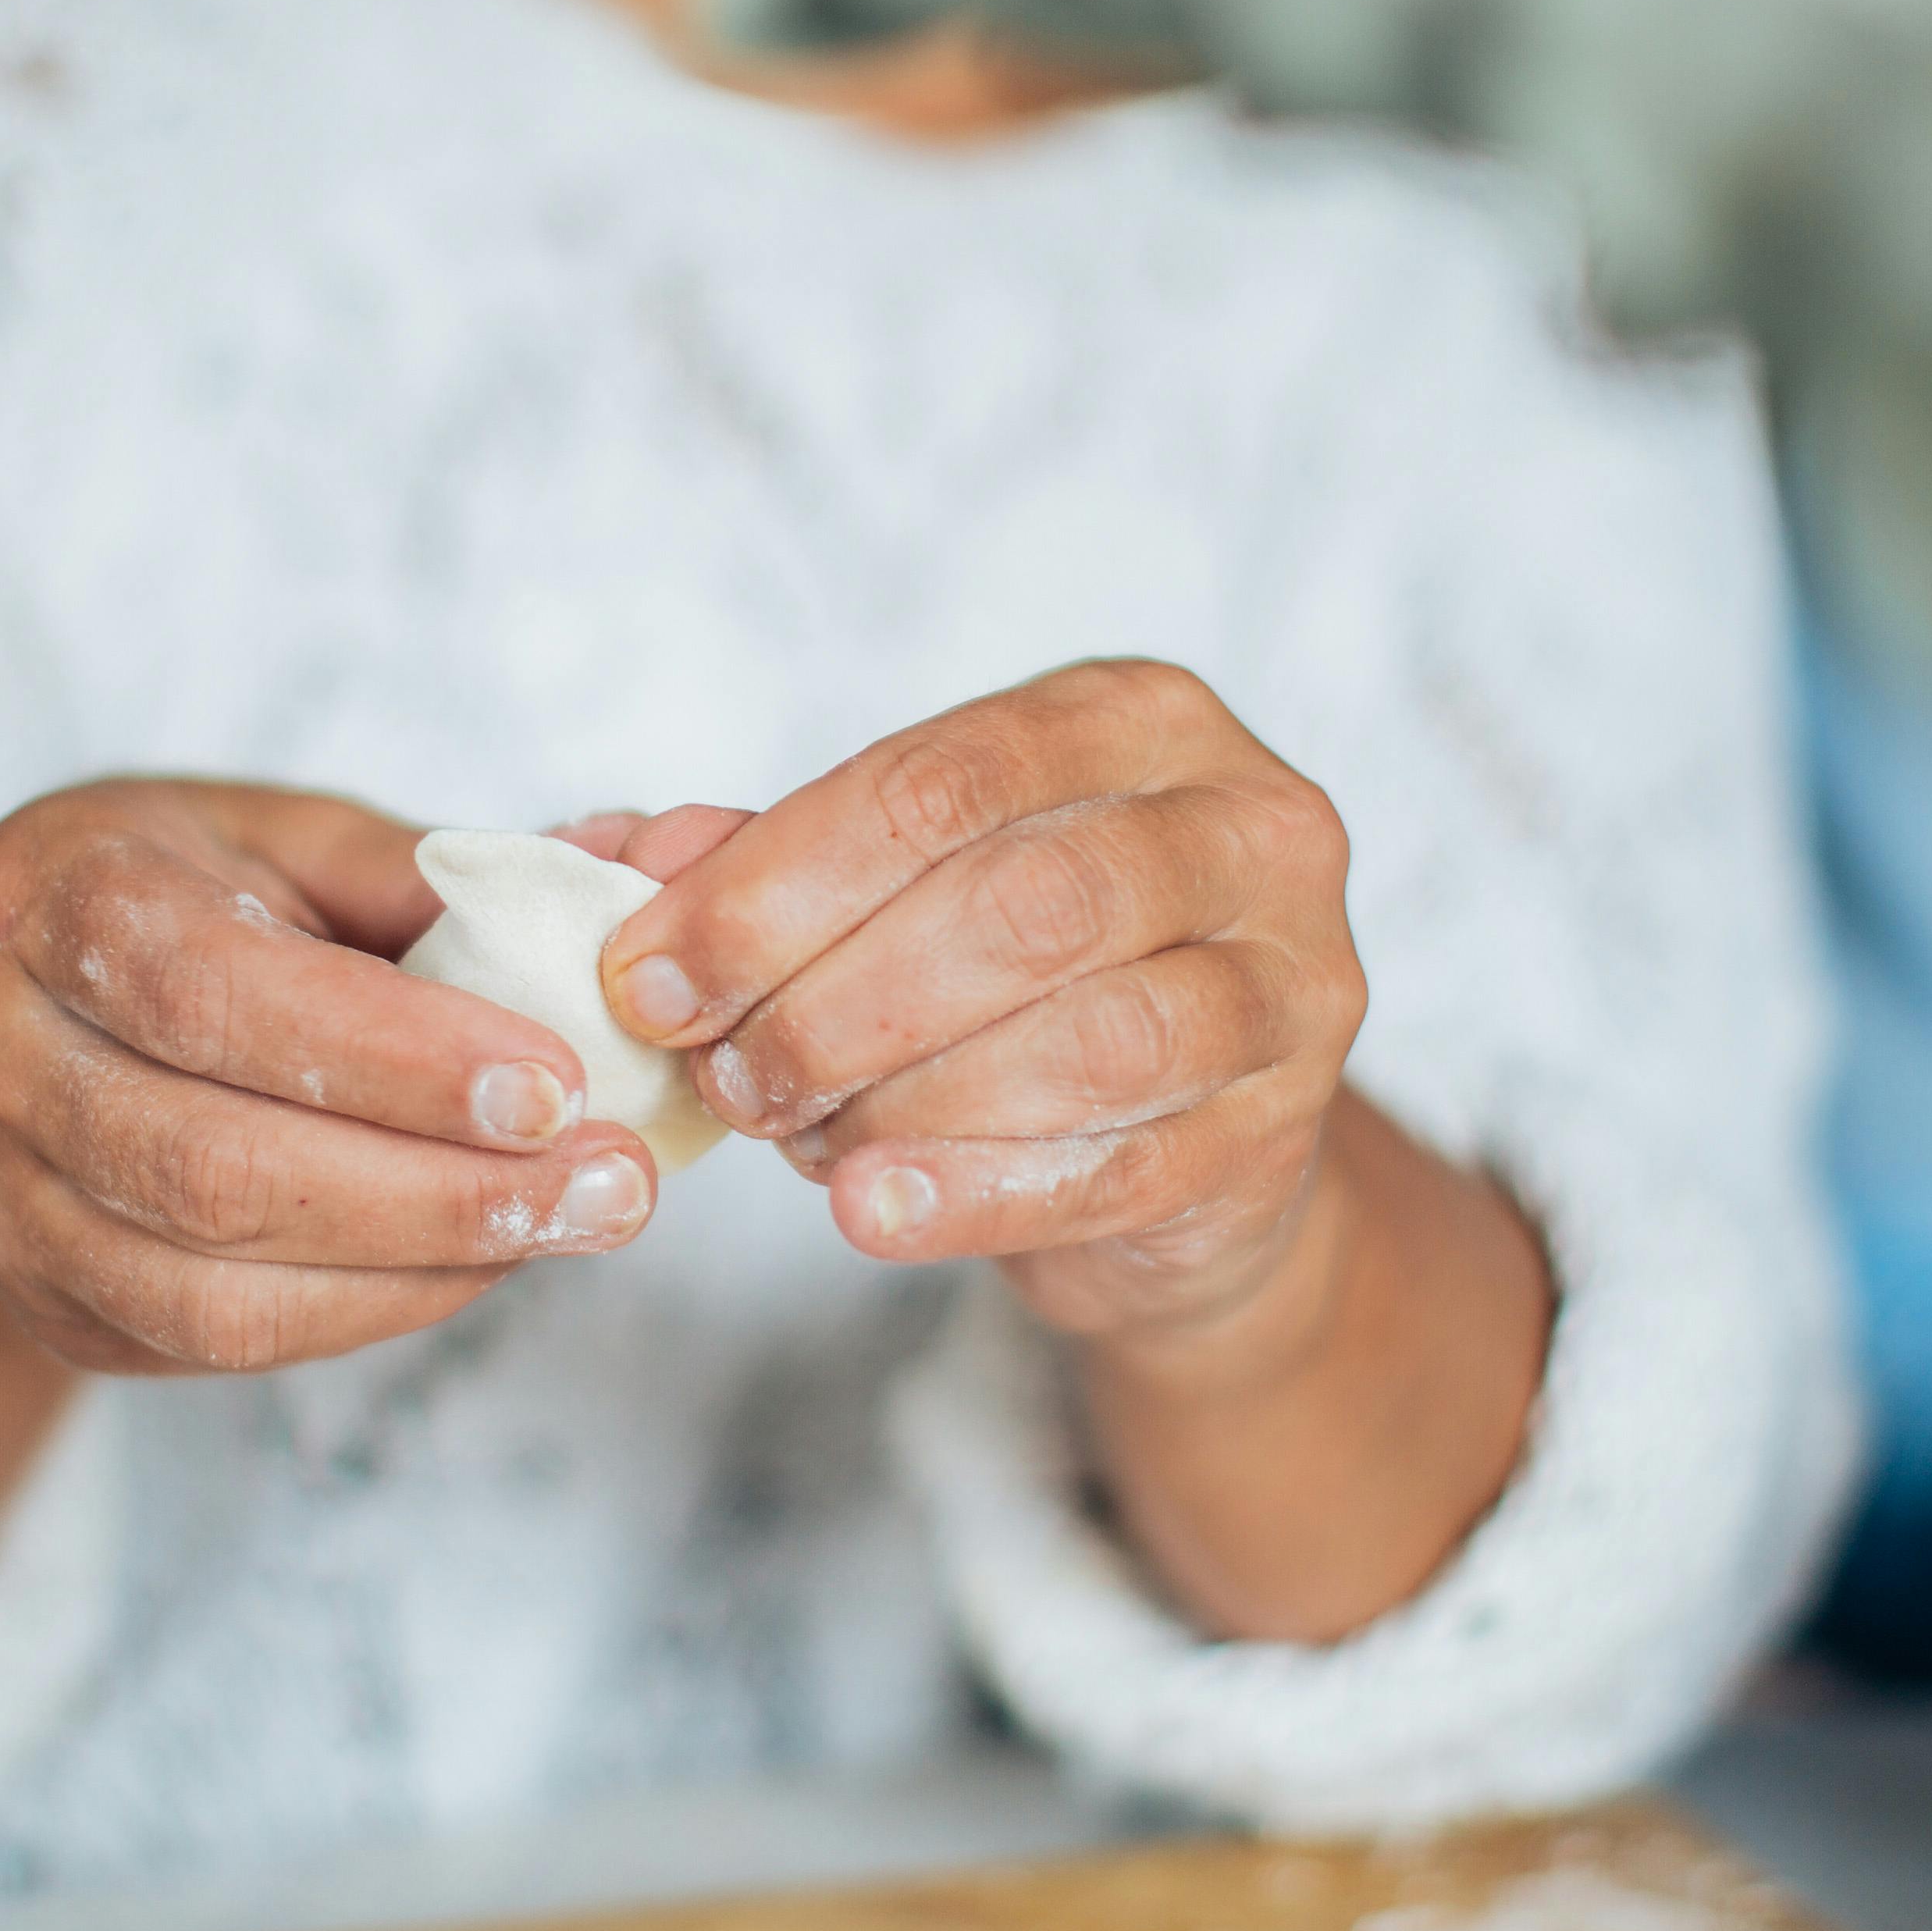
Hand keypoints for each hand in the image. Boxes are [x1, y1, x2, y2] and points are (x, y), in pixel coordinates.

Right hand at [0, 779, 665, 1378]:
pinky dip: (372, 1311)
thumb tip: (617, 884)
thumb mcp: (277, 838)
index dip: (391, 1055)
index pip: (214, 994)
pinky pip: (217, 1341)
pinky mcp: (42, 1302)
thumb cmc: (177, 901)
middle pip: (215, 1165)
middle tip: (608, 1182)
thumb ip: (424, 872)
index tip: (556, 1084)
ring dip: (421, 1269)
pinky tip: (477, 1261)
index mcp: (48, 899)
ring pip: (214, 1285)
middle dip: (437, 1190)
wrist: (6, 1017)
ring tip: (570, 1226)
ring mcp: (0, 1199)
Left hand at [588, 660, 1368, 1348]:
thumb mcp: (904, 890)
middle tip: (726, 1075)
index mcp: (1138, 719)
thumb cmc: (1029, 980)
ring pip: (1088, 1039)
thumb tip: (639, 859)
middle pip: (1021, 904)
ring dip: (905, 1099)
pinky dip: (975, 1193)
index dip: (772, 886)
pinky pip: (1121, 1168)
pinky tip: (871, 1211)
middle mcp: (1247, 827)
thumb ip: (778, 863)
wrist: (1183, 1144)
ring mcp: (1292, 983)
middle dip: (834, 1000)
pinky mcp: (1282, 1134)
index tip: (650, 976)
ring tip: (797, 1139)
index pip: (939, 785)